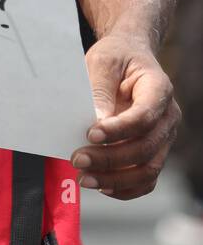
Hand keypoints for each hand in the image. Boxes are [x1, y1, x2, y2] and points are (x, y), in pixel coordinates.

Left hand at [72, 33, 179, 199]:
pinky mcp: (154, 152)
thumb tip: (97, 121)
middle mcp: (168, 117)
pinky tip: (102, 186)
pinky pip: (146, 179)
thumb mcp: (103, 60)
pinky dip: (126, 188)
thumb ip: (100, 89)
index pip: (144, 117)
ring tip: (85, 179)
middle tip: (78, 160)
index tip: (90, 134)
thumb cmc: (116, 56)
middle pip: (146, 148)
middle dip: (110, 159)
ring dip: (116, 179)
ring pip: (148, 169)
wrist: (129, 56)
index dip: (119, 130)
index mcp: (159, 89)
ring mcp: (164, 137)